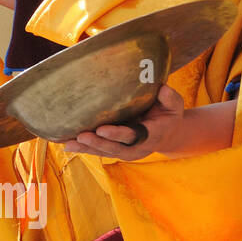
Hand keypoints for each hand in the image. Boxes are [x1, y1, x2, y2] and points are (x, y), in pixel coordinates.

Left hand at [63, 84, 185, 160]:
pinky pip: (99, 152)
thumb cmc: (168, 114)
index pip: (133, 135)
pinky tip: (67, 145)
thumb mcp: (174, 105)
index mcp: (151, 135)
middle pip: (115, 148)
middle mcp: (138, 147)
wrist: (168, 134)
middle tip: (81, 136)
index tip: (101, 129)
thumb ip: (170, 97)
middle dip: (97, 144)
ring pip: (105, 152)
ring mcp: (126, 151)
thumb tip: (161, 88)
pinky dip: (83, 149)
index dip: (117, 134)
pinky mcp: (117, 150)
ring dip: (86, 148)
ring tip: (69, 143)